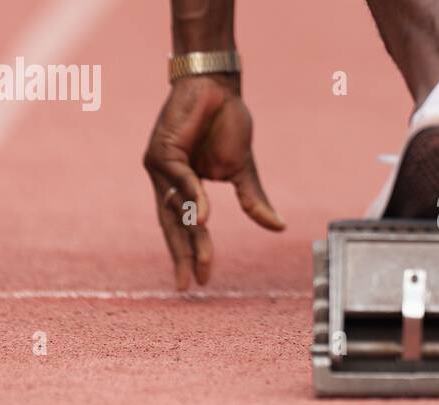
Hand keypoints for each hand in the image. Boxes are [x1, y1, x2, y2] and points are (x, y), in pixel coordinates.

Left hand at [143, 74, 284, 290]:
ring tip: (205, 260)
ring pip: (175, 209)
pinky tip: (205, 217)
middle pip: (172, 226)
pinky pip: (179, 180)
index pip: (183, 229)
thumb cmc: (227, 123)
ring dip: (193, 235)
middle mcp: (166, 182)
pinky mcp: (160, 150)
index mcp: (183, 189)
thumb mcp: (243, 169)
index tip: (200, 280)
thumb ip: (253, 200)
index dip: (190, 254)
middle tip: (190, 284)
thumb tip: (278, 228)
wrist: (219, 87)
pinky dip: (192, 198)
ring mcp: (160, 167)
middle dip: (183, 256)